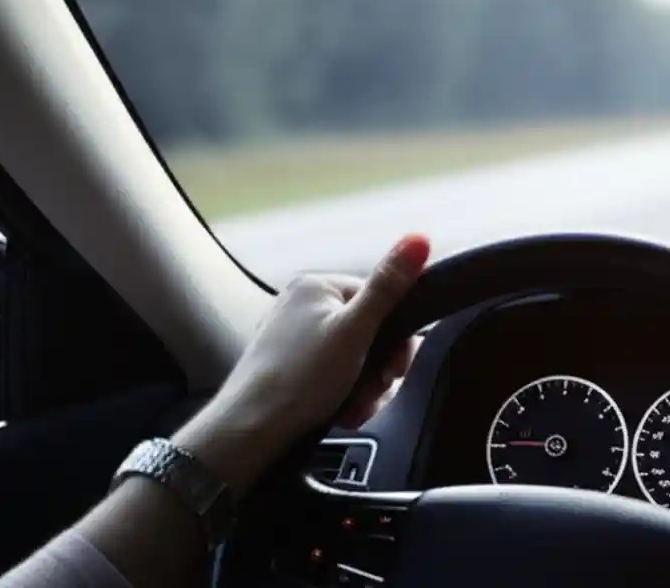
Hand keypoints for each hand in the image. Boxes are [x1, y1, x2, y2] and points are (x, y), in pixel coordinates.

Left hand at [174, 235, 429, 489]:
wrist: (251, 431)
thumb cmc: (299, 379)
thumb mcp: (354, 332)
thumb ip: (388, 288)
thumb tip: (418, 238)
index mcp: (316, 286)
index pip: (380, 300)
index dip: (396, 338)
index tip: (394, 369)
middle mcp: (303, 306)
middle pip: (370, 333)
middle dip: (378, 370)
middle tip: (372, 392)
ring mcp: (295, 338)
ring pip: (356, 359)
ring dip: (364, 389)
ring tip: (352, 407)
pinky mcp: (292, 368)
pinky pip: (335, 376)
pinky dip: (344, 396)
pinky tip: (340, 412)